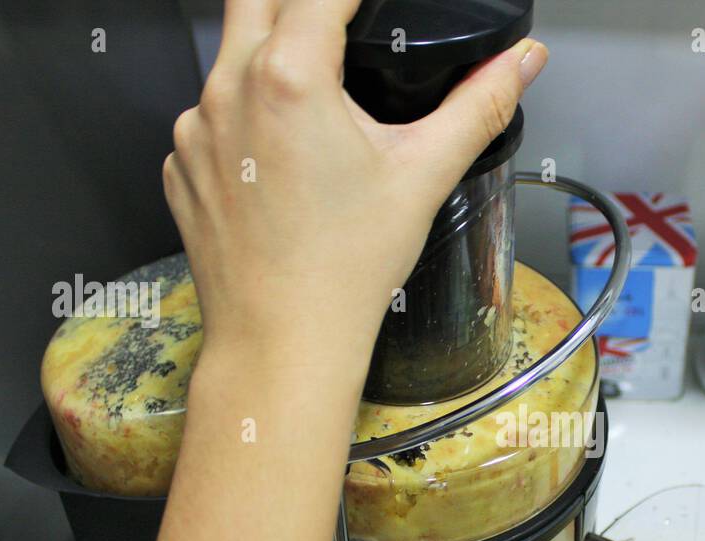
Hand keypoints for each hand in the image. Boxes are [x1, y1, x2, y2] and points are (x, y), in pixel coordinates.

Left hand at [163, 0, 545, 370]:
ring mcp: (194, 128)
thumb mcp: (424, 176)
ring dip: (270, 56)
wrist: (282, 341)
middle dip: (303, 3)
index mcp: (289, 77)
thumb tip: (523, 61)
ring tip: (318, 101)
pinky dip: (243, 115)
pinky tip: (281, 160)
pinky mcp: (181, 165)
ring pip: (229, 55)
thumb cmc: (346, 268)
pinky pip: (209, 114)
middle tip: (343, 27)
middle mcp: (226, 90)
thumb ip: (478, 105)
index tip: (371, 4)